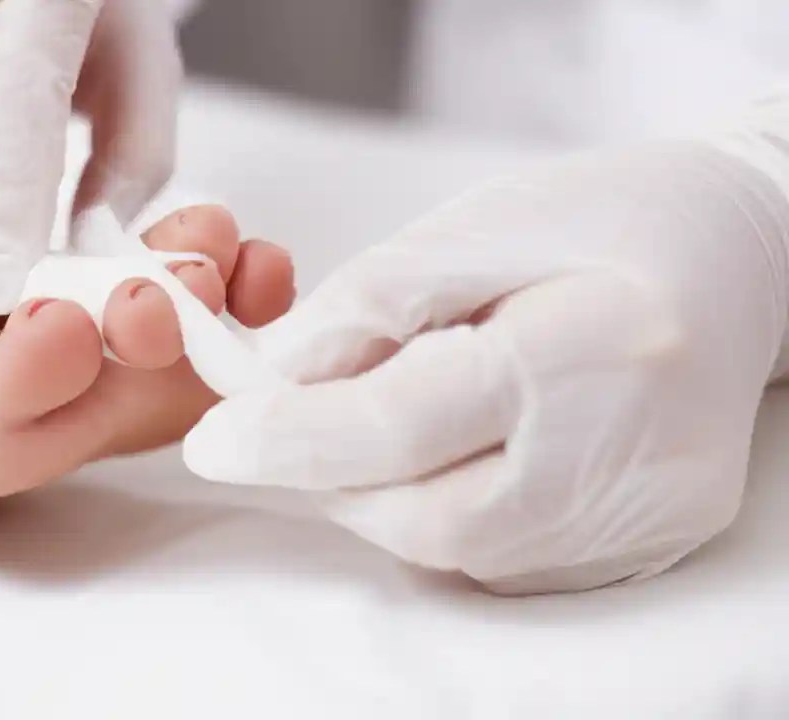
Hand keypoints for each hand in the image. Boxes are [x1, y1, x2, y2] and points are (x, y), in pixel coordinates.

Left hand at [185, 140, 788, 593]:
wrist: (738, 256)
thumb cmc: (602, 221)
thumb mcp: (472, 229)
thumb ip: (367, 308)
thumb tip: (272, 384)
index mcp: (586, 347)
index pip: (401, 425)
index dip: (289, 439)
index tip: (215, 439)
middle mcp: (627, 454)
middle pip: (427, 516)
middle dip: (330, 481)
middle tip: (282, 434)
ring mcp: (644, 516)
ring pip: (460, 550)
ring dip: (382, 500)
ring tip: (365, 431)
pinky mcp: (647, 544)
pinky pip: (506, 559)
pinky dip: (443, 515)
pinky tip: (442, 457)